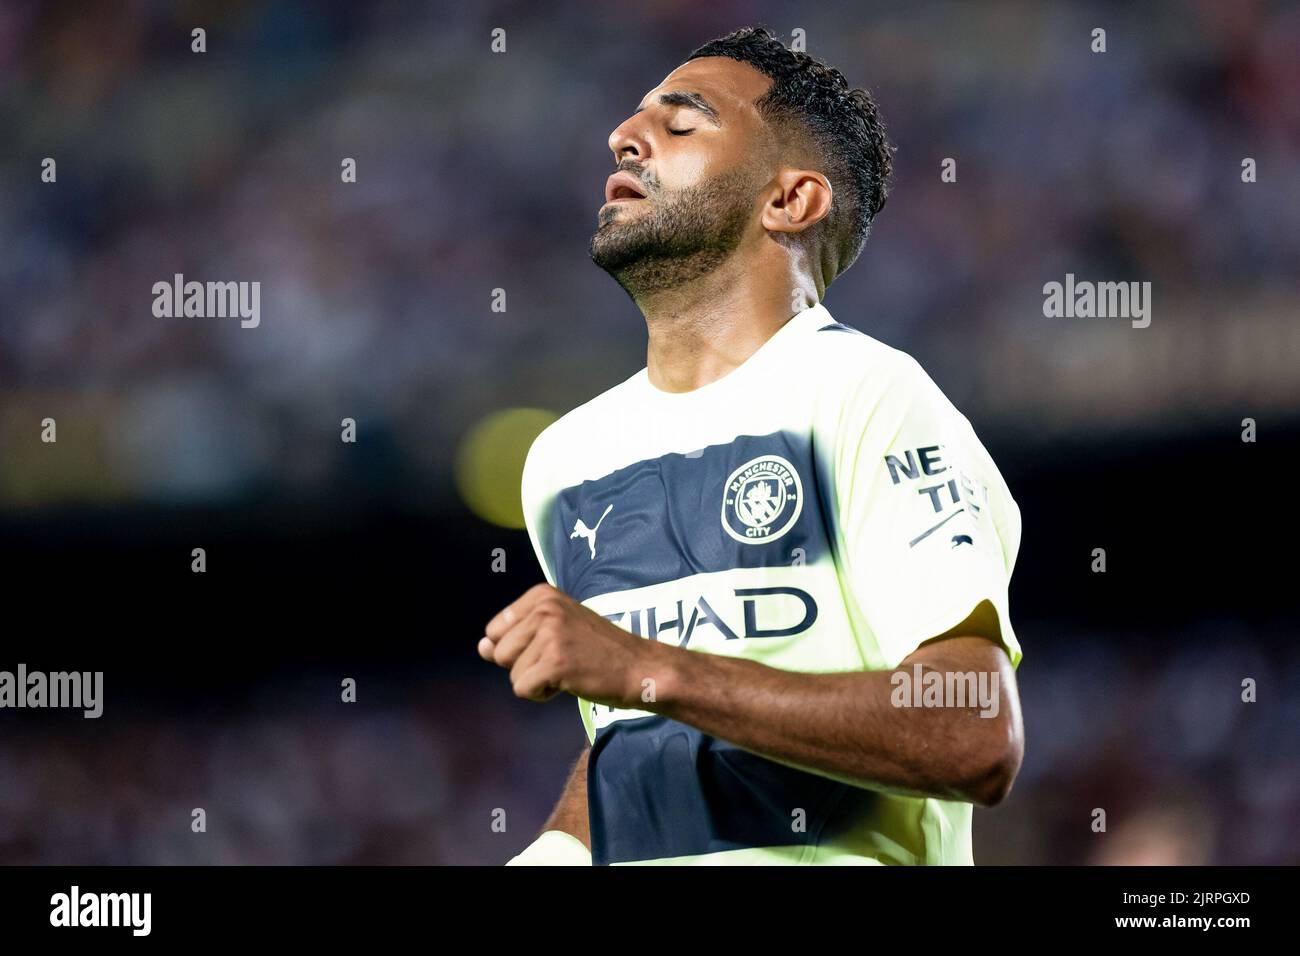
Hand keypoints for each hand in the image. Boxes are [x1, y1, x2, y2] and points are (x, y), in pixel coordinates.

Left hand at [479, 584, 661, 706]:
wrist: (639, 667)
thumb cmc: (596, 651)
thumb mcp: (554, 631)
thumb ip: (515, 637)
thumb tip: (481, 648)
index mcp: (541, 594)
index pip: (495, 630)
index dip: (519, 648)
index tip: (552, 645)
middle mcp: (544, 608)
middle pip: (500, 653)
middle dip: (525, 665)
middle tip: (562, 659)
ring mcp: (550, 634)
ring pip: (512, 674)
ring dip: (536, 680)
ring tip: (568, 669)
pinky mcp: (555, 661)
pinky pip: (523, 689)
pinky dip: (542, 694)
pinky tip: (569, 681)